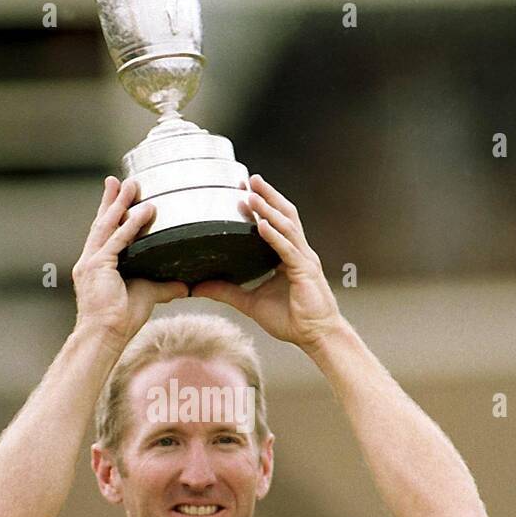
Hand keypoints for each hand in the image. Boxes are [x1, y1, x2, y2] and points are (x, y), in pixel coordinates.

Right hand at [72, 176, 187, 350]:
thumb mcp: (147, 296)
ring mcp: (91, 262)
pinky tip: (142, 212)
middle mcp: (90, 260)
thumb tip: (185, 286)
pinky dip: (129, 226)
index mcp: (97, 264)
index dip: (111, 212)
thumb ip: (164, 287)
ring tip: (132, 186)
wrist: (105, 336)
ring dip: (120, 204)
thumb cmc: (120, 321)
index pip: (105, 232)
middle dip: (111, 200)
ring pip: (107, 226)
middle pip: (102, 222)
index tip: (118, 193)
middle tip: (120, 180)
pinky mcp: (97, 266)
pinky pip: (116, 241)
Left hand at [190, 175, 341, 351]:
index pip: (276, 224)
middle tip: (249, 178)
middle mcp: (298, 252)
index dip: (262, 207)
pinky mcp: (304, 271)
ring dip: (268, 208)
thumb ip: (226, 292)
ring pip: (286, 226)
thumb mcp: (251, 303)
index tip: (244, 192)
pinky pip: (287, 249)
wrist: (317, 337)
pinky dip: (274, 235)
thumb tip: (198, 287)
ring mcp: (303, 259)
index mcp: (288, 256)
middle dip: (268, 195)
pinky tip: (261, 224)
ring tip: (251, 194)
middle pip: (284, 215)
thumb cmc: (292, 320)